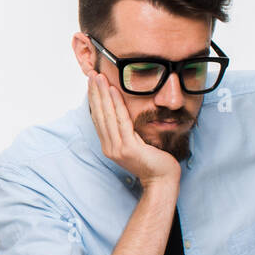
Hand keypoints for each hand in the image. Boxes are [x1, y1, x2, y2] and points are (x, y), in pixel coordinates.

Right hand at [87, 72, 179, 186]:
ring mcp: (118, 149)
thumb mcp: (136, 143)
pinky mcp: (128, 148)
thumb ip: (127, 131)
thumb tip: (125, 115)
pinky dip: (116, 104)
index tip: (92, 83)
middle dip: (94, 93)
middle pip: (99, 115)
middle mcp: (110, 147)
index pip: (98, 119)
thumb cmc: (154, 161)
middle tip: (91, 74)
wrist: (162, 180)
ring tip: (99, 78)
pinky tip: (112, 91)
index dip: (94, 100)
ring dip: (102, 94)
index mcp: (109, 146)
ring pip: (107, 116)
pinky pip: (121, 122)